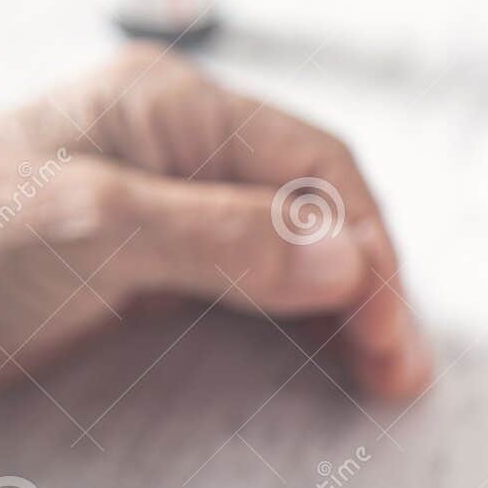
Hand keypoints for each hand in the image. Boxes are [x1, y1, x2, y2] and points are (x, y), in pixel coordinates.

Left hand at [0, 45, 430, 398]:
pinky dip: (301, 326)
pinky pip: (254, 288)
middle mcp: (181, 150)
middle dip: (370, 286)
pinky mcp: (152, 269)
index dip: (364, 250)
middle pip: (319, 209)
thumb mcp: (87, 232)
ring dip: (346, 310)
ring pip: (297, 251)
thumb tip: (349, 263)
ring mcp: (169, 210)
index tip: (385, 335)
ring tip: (381, 376)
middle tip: (399, 372)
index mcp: (172, 110)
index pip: (315, 170)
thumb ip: (221, 239)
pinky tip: (322, 361)